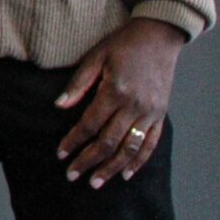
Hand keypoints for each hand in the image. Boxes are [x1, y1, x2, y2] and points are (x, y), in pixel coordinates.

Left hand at [55, 17, 184, 187]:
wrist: (158, 37)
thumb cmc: (122, 44)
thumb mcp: (95, 57)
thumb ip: (78, 84)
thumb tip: (59, 106)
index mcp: (114, 92)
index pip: (89, 125)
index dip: (73, 141)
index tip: (61, 154)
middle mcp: (134, 107)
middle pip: (108, 142)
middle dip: (88, 161)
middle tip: (72, 176)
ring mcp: (150, 113)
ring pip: (130, 149)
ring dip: (111, 168)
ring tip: (96, 182)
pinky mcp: (161, 115)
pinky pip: (151, 144)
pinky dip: (139, 161)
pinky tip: (126, 174)